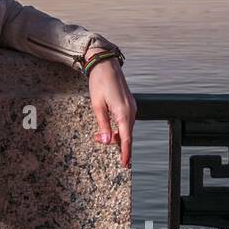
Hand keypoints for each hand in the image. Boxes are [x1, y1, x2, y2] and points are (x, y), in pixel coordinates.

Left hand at [86, 52, 135, 167]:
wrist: (105, 64)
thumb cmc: (99, 82)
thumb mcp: (96, 105)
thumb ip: (103, 124)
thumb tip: (107, 140)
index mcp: (123, 112)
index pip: (127, 138)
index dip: (126, 153)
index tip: (125, 164)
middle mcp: (131, 110)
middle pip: (126, 135)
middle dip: (115, 142)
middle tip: (98, 139)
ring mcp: (132, 107)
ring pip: (127, 128)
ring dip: (116, 134)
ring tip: (100, 134)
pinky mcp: (129, 104)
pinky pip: (126, 121)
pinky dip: (119, 127)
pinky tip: (110, 126)